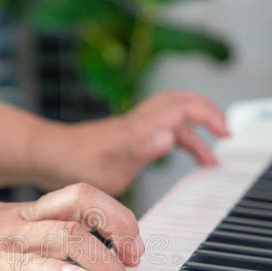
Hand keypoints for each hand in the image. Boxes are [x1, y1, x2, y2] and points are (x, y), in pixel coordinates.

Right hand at [0, 183, 143, 270]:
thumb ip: (29, 242)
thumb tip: (62, 256)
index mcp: (25, 213)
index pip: (83, 197)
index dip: (118, 215)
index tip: (132, 244)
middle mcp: (20, 219)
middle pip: (85, 201)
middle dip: (121, 224)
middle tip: (135, 255)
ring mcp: (3, 239)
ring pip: (64, 233)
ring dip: (101, 256)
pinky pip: (23, 266)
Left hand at [30, 91, 229, 195]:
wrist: (46, 155)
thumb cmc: (73, 165)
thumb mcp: (110, 167)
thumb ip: (142, 151)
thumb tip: (169, 136)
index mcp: (139, 127)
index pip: (184, 107)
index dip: (209, 115)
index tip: (225, 134)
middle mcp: (138, 122)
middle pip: (182, 103)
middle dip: (208, 115)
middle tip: (225, 135)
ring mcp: (132, 127)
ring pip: (172, 117)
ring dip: (194, 132)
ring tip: (209, 159)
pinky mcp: (126, 135)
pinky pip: (160, 130)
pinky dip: (176, 141)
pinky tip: (178, 158)